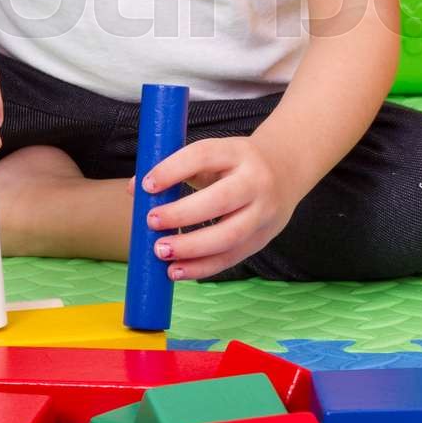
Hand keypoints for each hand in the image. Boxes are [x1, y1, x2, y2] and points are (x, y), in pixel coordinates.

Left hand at [127, 135, 297, 280]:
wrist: (287, 169)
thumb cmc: (235, 164)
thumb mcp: (212, 156)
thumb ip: (175, 169)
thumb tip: (134, 190)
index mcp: (238, 152)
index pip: (204, 156)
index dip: (173, 170)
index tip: (147, 185)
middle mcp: (256, 181)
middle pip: (221, 200)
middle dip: (182, 214)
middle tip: (151, 222)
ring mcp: (264, 212)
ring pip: (229, 235)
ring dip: (192, 248)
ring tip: (160, 251)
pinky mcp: (263, 238)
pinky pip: (232, 257)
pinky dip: (202, 268)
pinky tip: (176, 271)